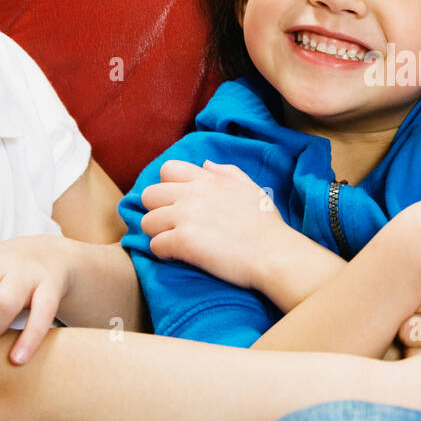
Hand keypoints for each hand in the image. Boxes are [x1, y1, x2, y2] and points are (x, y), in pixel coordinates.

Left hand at [141, 160, 289, 287]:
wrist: (274, 253)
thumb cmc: (266, 224)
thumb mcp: (251, 188)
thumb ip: (226, 172)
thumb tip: (205, 164)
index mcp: (208, 180)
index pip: (167, 169)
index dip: (168, 187)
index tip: (179, 203)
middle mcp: (192, 194)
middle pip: (149, 195)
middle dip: (157, 211)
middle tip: (173, 226)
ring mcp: (185, 216)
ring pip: (147, 222)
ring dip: (158, 234)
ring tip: (176, 244)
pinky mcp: (182, 241)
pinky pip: (154, 245)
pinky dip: (164, 253)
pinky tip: (180, 257)